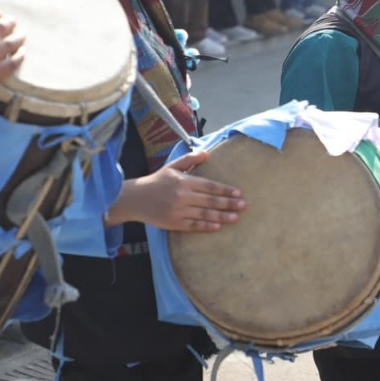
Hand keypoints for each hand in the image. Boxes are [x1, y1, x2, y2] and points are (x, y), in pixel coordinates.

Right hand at [106, 151, 245, 231]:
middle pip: (210, 201)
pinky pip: (193, 226)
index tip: (238, 193)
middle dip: (228, 203)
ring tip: (236, 217)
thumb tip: (207, 153)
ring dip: (222, 216)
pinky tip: (218, 226)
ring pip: (204, 215)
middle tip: (244, 205)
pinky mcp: (173, 223)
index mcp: (183, 182)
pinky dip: (206, 226)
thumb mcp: (172, 167)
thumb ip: (189, 160)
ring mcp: (178, 211)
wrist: (135, 199)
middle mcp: (182, 196)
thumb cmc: (156, 181)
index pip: (209, 186)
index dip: (225, 190)